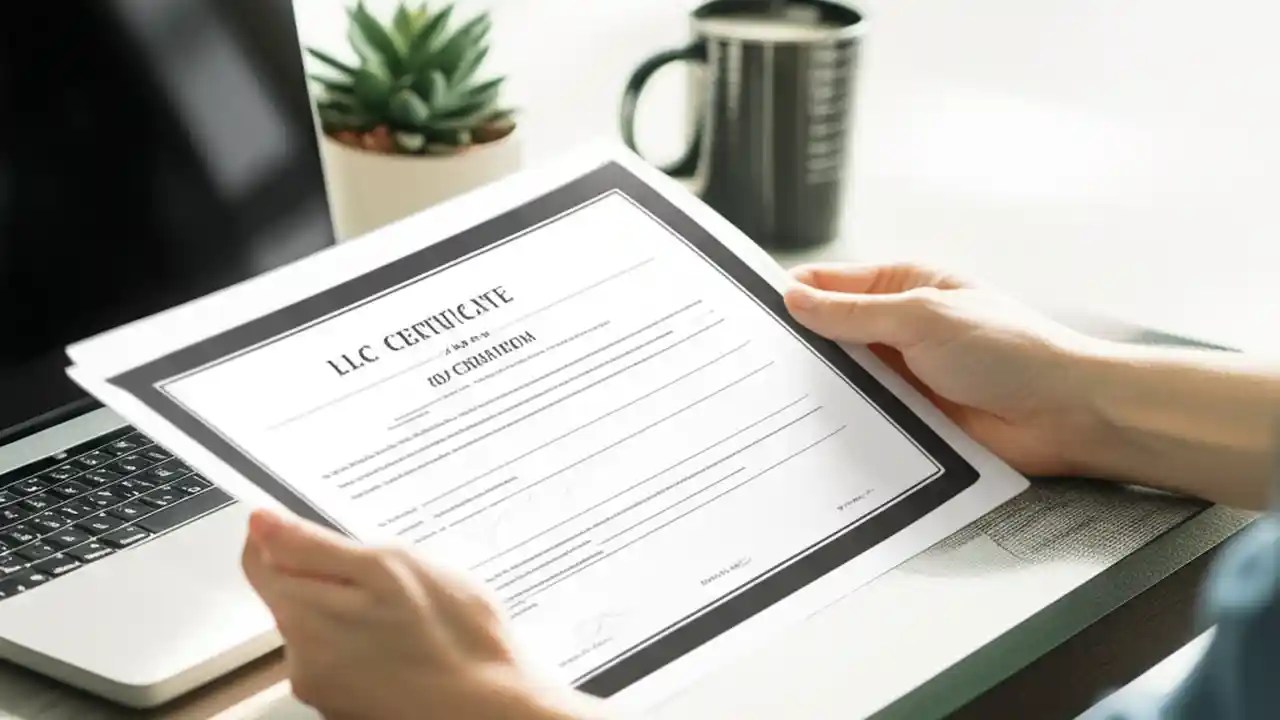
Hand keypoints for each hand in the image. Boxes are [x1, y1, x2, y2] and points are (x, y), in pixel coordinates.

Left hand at [241, 508, 605, 719]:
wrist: (490, 709)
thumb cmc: (454, 640)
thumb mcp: (388, 566)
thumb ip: (315, 545)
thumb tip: (262, 523)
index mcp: (304, 613)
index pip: (259, 560)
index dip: (284, 533)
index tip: (319, 529)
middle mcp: (301, 657)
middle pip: (293, 592)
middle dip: (333, 575)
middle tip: (389, 576)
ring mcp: (324, 687)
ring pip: (323, 625)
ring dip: (355, 610)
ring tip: (409, 614)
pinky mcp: (348, 705)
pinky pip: (346, 657)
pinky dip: (370, 643)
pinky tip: (410, 643)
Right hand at [783, 262, 1102, 475]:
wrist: (1065, 414)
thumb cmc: (1012, 350)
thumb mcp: (923, 318)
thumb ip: (854, 312)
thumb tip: (795, 299)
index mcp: (902, 287)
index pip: (829, 283)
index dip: (789, 294)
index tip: (748, 313)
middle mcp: (898, 329)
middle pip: (828, 334)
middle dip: (796, 346)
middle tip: (751, 365)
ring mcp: (903, 375)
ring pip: (842, 380)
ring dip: (818, 389)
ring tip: (773, 403)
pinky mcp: (909, 418)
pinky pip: (863, 418)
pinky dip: (842, 423)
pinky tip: (814, 433)